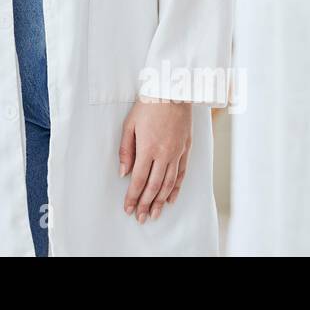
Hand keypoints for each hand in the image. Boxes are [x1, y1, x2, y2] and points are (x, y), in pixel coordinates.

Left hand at [118, 99, 192, 223]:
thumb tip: (123, 172)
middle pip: (153, 186)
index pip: (138, 179)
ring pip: (168, 184)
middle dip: (146, 204)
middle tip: (141, 218)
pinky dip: (176, 189)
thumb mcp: (129, 124)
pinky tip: (170, 199)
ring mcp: (176, 153)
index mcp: (147, 148)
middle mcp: (164, 154)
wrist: (173, 91)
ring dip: (160, 201)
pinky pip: (181, 174)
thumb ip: (126, 150)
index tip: (128, 208)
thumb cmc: (148, 105)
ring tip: (154, 214)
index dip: (133, 197)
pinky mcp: (186, 149)